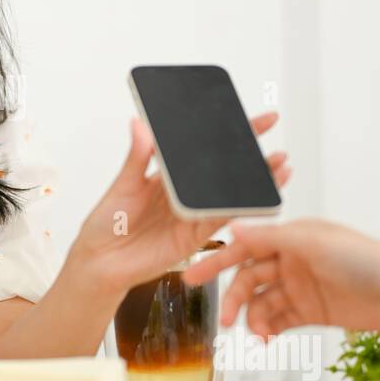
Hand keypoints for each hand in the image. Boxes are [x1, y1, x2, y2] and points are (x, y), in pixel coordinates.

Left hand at [70, 111, 290, 299]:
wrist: (100, 262)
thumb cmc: (106, 224)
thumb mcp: (122, 184)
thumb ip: (137, 157)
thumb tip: (139, 124)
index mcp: (169, 176)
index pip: (203, 149)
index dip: (227, 133)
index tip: (251, 118)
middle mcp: (185, 194)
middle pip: (224, 171)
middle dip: (252, 155)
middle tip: (273, 138)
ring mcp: (192, 215)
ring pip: (231, 195)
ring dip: (256, 181)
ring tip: (279, 166)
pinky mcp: (194, 237)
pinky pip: (222, 221)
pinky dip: (241, 209)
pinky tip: (260, 197)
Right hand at [183, 217, 379, 337]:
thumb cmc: (366, 261)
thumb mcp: (313, 243)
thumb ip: (271, 237)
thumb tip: (233, 227)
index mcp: (290, 238)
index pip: (245, 247)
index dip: (217, 260)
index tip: (192, 274)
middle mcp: (291, 261)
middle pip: (249, 280)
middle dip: (234, 299)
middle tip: (223, 319)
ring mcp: (300, 287)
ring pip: (262, 304)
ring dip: (253, 319)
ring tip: (255, 335)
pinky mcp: (311, 312)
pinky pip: (280, 321)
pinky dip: (269, 331)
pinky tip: (266, 341)